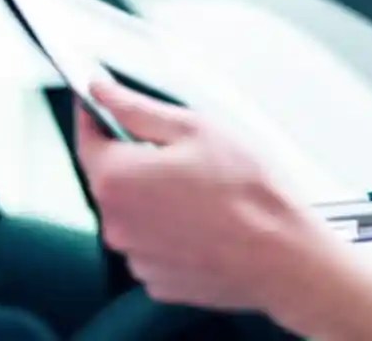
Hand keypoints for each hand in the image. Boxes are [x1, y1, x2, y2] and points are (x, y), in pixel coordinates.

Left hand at [75, 81, 361, 332]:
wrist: (285, 257)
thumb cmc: (250, 193)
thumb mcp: (197, 130)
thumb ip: (138, 109)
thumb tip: (100, 92)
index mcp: (117, 180)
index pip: (87, 138)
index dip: (95, 116)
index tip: (102, 103)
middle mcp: (116, 224)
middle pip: (113, 178)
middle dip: (141, 160)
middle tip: (188, 152)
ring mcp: (136, 257)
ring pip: (137, 212)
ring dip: (159, 197)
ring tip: (208, 192)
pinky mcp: (158, 280)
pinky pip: (154, 243)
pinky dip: (173, 229)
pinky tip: (209, 221)